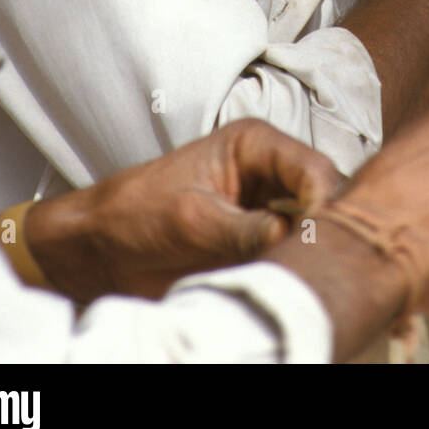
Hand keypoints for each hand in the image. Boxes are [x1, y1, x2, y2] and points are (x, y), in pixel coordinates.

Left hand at [23, 119, 339, 303]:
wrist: (105, 248)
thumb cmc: (138, 212)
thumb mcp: (193, 219)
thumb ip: (245, 229)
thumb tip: (291, 239)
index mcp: (255, 145)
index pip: (313, 168)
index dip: (323, 202)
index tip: (317, 238)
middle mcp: (270, 173)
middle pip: (323, 198)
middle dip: (323, 230)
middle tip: (312, 263)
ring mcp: (269, 209)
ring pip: (314, 229)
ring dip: (309, 253)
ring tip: (297, 275)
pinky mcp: (262, 242)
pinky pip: (293, 256)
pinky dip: (293, 271)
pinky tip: (284, 283)